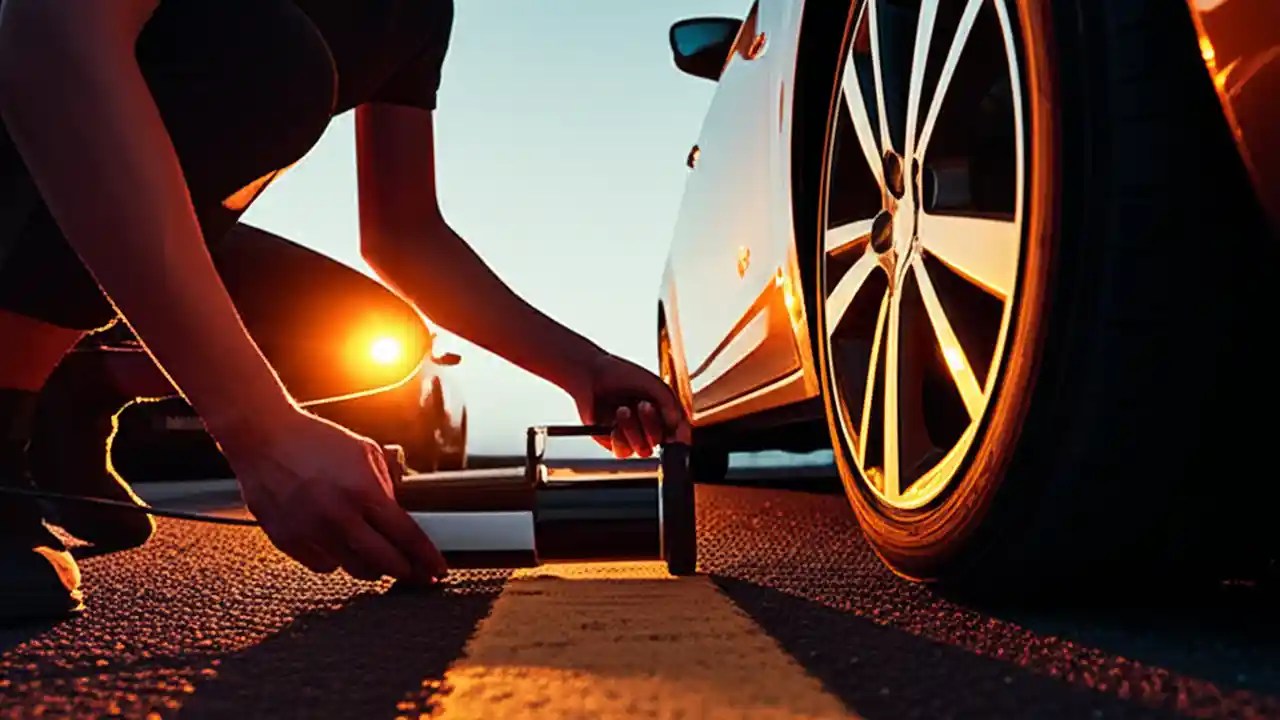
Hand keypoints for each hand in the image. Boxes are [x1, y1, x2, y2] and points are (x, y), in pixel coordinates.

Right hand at [215, 408, 447, 584]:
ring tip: (379, 557)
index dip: (425, 557)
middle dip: (405, 571)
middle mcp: (337, 516)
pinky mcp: (287, 540)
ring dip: (372, 566)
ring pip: (354, 568)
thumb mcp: (366, 451)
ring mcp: (310, 531)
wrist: (264, 437)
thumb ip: (388, 484)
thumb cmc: (315, 440)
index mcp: (363, 491)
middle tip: (414, 572)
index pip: (405, 536)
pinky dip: (337, 559)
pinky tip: (340, 545)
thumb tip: (401, 513)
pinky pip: (323, 564)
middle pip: (383, 562)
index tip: (437, 570)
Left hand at [571, 353, 690, 457]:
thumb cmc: (620, 375)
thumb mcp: (653, 384)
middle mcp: (648, 426)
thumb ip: (670, 402)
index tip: (677, 432)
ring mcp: (631, 435)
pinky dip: (620, 438)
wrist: (591, 374)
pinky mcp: (612, 441)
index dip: (680, 435)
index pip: (677, 431)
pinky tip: (613, 423)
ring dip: (634, 429)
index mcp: (662, 413)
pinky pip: (623, 452)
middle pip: (662, 442)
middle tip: (643, 405)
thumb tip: (678, 423)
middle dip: (653, 424)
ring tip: (622, 409)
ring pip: (644, 450)